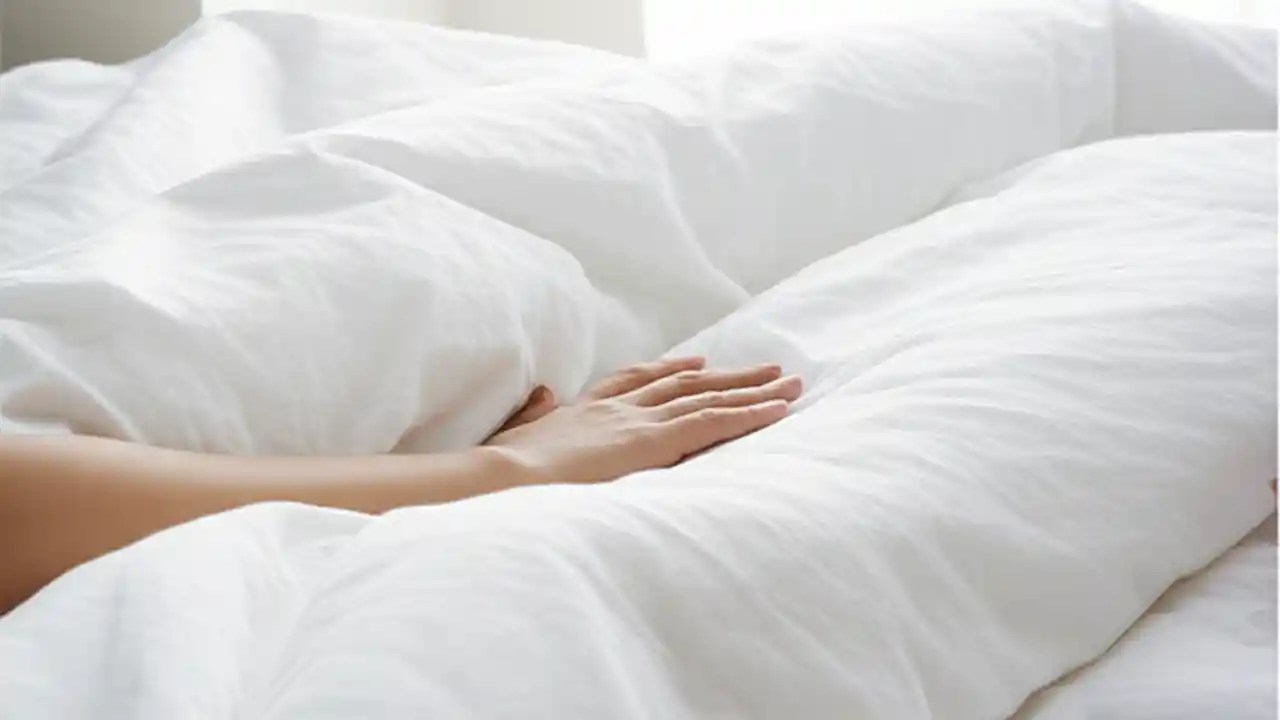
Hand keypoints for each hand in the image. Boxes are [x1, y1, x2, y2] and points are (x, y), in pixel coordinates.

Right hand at [484, 357, 801, 485]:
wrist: (500, 477)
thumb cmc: (500, 469)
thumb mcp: (515, 437)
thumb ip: (534, 415)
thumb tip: (542, 395)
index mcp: (585, 410)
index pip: (636, 381)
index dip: (669, 370)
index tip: (698, 362)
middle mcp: (618, 408)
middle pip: (684, 384)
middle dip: (726, 377)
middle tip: (764, 368)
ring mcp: (638, 422)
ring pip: (708, 398)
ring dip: (751, 391)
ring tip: (788, 383)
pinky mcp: (655, 442)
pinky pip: (714, 424)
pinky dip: (750, 415)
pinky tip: (778, 409)